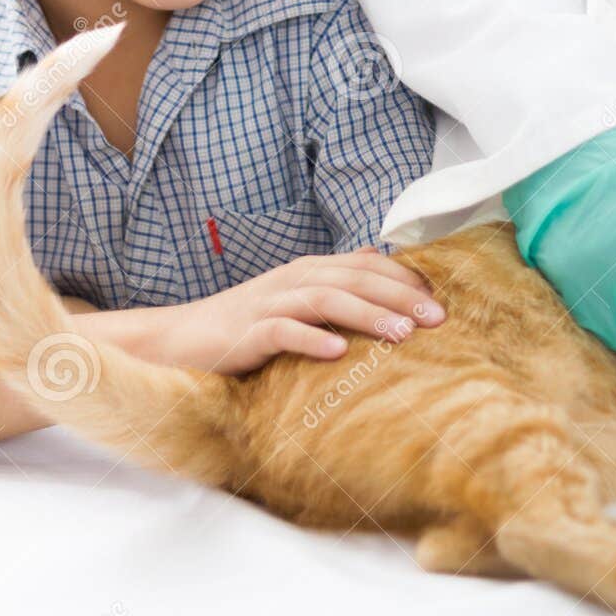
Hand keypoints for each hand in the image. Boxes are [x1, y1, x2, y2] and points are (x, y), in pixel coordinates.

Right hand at [145, 247, 445, 375]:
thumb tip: (379, 265)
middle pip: (355, 278)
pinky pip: (282, 331)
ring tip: (404, 334)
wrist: (175, 341)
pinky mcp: (245, 332)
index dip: (405, 277)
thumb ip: (334, 285)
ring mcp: (268, 303)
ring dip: (368, 314)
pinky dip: (311, 339)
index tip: (440, 299)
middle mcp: (292, 279)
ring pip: (326, 299)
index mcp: (308, 271)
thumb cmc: (242, 328)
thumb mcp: (293, 301)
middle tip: (438, 318)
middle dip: (400, 295)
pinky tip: (338, 352)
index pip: (367, 263)